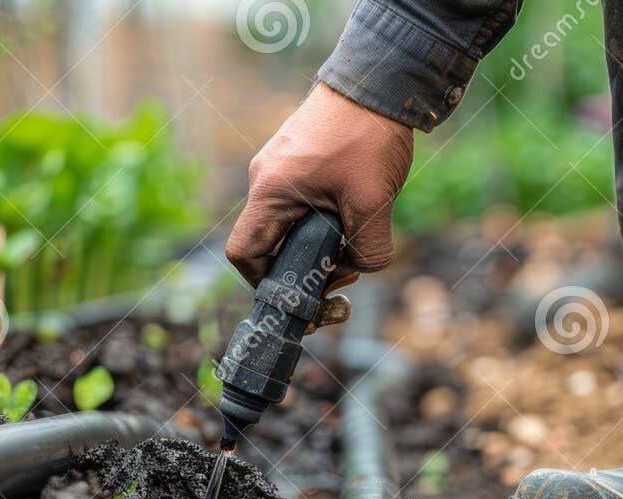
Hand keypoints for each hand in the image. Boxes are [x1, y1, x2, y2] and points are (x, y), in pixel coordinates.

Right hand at [226, 83, 413, 301]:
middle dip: (304, 268)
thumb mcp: (373, 203)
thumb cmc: (368, 135)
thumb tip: (357, 272)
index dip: (266, 282)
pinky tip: (355, 216)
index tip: (302, 292)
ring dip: (320, 244)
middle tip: (343, 273)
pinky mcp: (298, 163)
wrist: (379, 81)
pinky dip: (325, 222)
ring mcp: (280, 170)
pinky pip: (301, 206)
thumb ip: (368, 252)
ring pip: (289, 227)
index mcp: (270, 192)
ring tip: (356, 239)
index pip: (243, 254)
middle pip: (268, 245)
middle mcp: (266, 181)